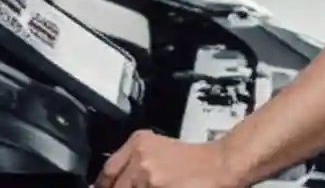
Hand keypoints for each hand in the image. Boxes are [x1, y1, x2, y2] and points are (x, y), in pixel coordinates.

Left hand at [95, 131, 241, 187]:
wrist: (221, 165)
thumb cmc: (194, 160)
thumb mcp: (158, 150)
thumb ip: (133, 163)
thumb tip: (110, 183)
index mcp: (138, 142)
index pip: (108, 170)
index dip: (104, 186)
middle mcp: (140, 157)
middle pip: (114, 185)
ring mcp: (148, 177)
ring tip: (149, 186)